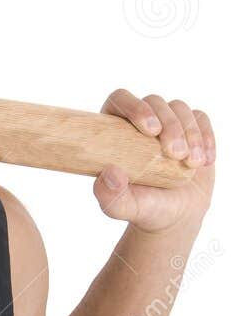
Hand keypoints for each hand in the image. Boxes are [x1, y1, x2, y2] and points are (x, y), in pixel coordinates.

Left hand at [95, 89, 214, 232]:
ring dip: (190, 133)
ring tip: (191, 164)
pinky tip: (204, 160)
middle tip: (175, 154)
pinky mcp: (190, 127)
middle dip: (170, 125)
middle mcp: (139, 120)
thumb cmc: (144, 208)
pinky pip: (200, 118)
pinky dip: (206, 137)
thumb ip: (110, 196)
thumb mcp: (123, 207)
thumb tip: (109, 173)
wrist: (174, 215)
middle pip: (154, 102)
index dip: (136, 107)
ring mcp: (166, 122)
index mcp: (114, 130)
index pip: (120, 100)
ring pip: (179, 108)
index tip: (152, 131)